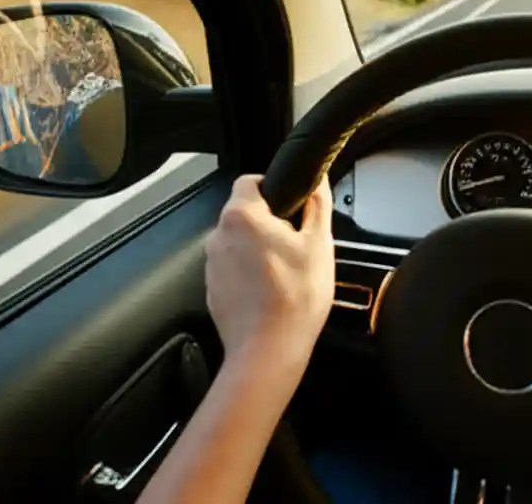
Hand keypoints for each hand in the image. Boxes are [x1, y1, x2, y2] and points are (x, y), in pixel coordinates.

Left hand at [204, 175, 334, 369]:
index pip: (250, 181)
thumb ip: (318, 205)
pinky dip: (249, 274)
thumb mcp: (319, 244)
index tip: (291, 205)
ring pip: (238, 243)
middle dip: (269, 223)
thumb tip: (318, 182)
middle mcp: (219, 236)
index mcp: (241, 216)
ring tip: (286, 272)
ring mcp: (212, 265)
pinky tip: (271, 291)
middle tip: (296, 243)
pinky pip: (232, 269)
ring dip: (258, 249)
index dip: (273, 187)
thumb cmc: (295, 298)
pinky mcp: (212, 289)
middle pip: (244, 213)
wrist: (269, 350)